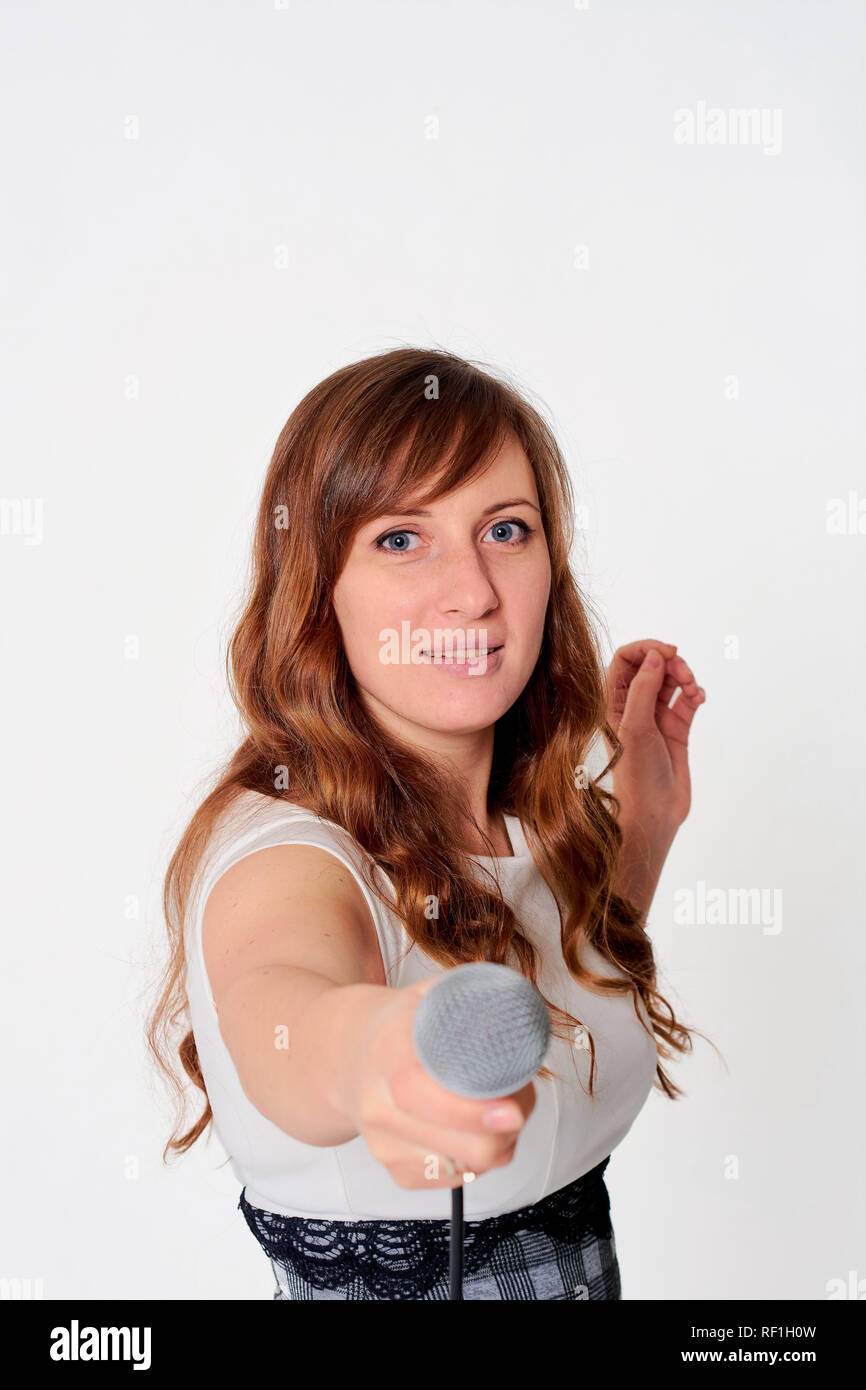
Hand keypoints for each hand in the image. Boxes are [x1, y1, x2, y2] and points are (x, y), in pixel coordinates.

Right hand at [345, 978, 535, 1189]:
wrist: (346, 1056)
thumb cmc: (401, 1026)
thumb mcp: (428, 995)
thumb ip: (471, 995)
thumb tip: (519, 1002)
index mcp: (386, 1052)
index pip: (417, 1091)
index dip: (469, 1110)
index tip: (512, 1112)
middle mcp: (377, 1104)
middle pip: (455, 1144)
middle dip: (505, 1130)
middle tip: (519, 1100)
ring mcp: (384, 1144)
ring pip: (466, 1166)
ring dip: (499, 1142)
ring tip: (500, 1109)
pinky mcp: (398, 1171)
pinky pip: (458, 1179)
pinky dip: (480, 1159)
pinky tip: (476, 1129)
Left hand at [603, 639, 705, 833]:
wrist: (653, 814)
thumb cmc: (635, 775)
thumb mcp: (636, 727)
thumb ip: (644, 689)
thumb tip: (655, 656)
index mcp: (612, 703)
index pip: (625, 659)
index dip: (647, 649)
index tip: (669, 652)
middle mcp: (632, 707)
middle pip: (651, 666)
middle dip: (671, 663)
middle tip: (685, 674)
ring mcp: (654, 718)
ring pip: (671, 681)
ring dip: (685, 677)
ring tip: (694, 690)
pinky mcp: (675, 730)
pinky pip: (686, 701)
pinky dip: (695, 694)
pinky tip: (699, 699)